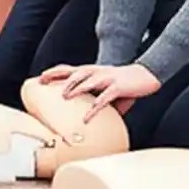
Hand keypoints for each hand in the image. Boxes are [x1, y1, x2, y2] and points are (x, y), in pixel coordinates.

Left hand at [39, 63, 159, 122]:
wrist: (147, 75)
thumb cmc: (125, 83)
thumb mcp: (107, 89)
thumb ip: (96, 100)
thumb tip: (88, 118)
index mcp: (93, 71)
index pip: (70, 69)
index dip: (54, 72)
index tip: (40, 77)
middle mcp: (97, 72)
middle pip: (74, 72)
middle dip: (58, 77)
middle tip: (44, 83)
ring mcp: (107, 78)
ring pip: (87, 81)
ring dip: (75, 89)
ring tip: (65, 98)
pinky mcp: (117, 87)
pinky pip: (103, 99)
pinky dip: (94, 108)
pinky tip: (87, 118)